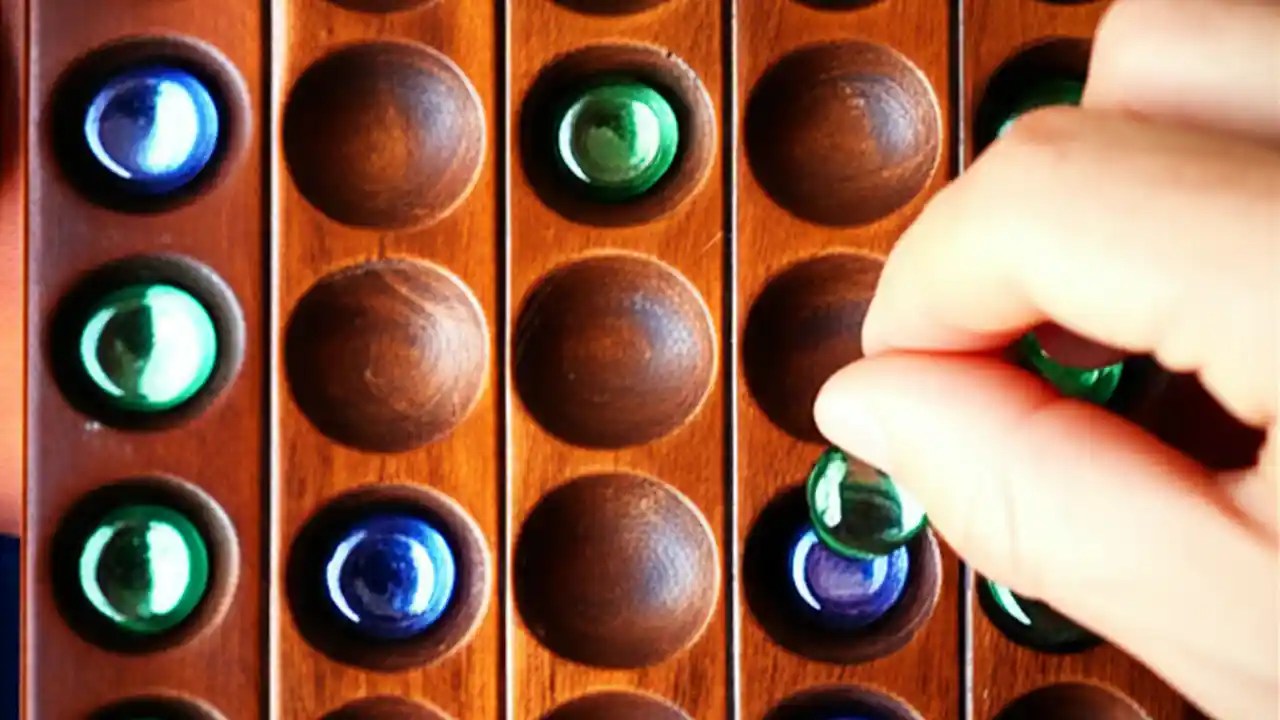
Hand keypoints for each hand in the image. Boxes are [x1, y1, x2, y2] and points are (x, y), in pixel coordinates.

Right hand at [812, 0, 1278, 717]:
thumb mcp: (1263, 639)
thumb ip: (1040, 504)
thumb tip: (877, 405)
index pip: (1053, 183)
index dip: (932, 289)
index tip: (915, 384)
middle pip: (1145, 56)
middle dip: (1037, 201)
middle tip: (1037, 347)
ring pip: (1228, 55)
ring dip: (1139, 174)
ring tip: (1159, 335)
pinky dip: (1228, 179)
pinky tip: (1257, 320)